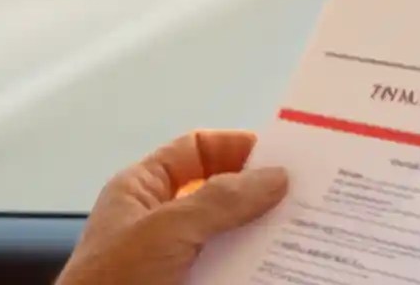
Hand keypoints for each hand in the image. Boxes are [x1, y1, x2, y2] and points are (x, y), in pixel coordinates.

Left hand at [55, 130, 287, 284]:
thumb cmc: (109, 281)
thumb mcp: (165, 230)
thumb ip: (217, 201)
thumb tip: (271, 177)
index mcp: (141, 189)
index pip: (195, 151)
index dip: (236, 148)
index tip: (284, 157)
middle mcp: (159, 220)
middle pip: (220, 196)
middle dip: (261, 198)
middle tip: (309, 201)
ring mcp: (174, 259)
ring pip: (230, 240)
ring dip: (265, 240)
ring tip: (309, 239)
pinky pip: (230, 272)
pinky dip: (256, 271)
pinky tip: (285, 271)